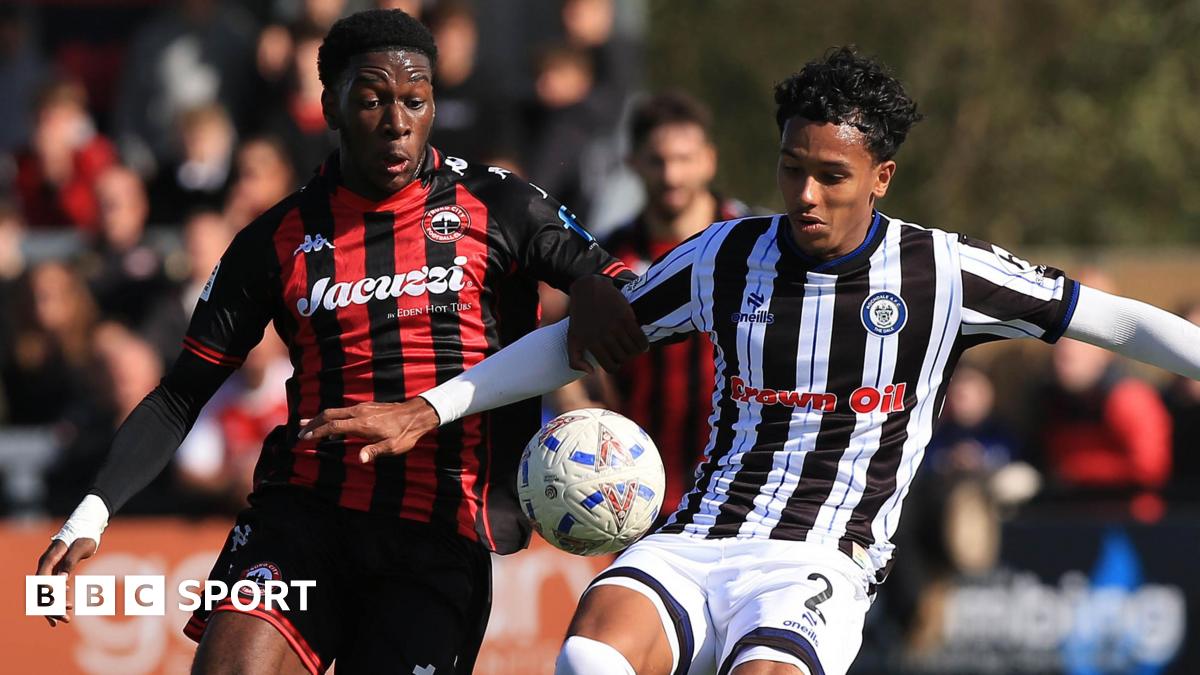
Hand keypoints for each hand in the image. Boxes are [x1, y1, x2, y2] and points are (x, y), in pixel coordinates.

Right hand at [34, 538, 96, 626]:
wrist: (87, 527)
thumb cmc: (85, 536)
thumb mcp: (81, 548)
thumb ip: (69, 562)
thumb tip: (61, 580)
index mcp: (50, 558)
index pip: (42, 580)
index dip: (47, 594)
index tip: (58, 605)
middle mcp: (46, 564)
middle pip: (42, 590)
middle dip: (51, 606)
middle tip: (65, 619)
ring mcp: (51, 568)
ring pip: (47, 591)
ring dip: (55, 606)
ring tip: (66, 619)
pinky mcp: (57, 570)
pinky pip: (54, 588)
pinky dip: (58, 599)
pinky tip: (67, 605)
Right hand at [299, 399, 441, 463]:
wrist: (417, 414)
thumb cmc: (405, 434)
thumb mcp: (393, 447)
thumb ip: (375, 451)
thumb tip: (360, 459)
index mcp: (362, 424)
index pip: (333, 426)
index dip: (317, 432)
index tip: (304, 438)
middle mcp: (359, 413)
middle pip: (329, 415)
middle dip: (312, 424)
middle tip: (299, 432)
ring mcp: (362, 407)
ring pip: (335, 411)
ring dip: (319, 418)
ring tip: (305, 424)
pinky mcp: (365, 407)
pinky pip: (342, 410)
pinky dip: (330, 416)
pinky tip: (328, 422)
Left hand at [567, 275, 646, 372]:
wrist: (588, 289)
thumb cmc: (580, 317)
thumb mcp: (572, 338)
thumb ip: (575, 360)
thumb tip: (591, 372)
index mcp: (590, 344)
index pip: (611, 367)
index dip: (615, 366)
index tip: (616, 360)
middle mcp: (603, 336)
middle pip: (624, 358)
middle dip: (625, 357)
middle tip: (624, 351)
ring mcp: (615, 326)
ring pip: (633, 350)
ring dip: (635, 351)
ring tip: (633, 347)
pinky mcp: (626, 317)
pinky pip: (640, 338)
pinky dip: (643, 344)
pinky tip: (642, 343)